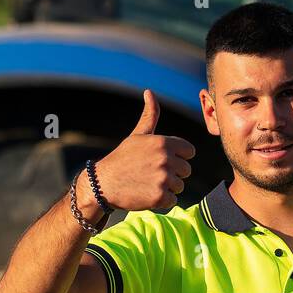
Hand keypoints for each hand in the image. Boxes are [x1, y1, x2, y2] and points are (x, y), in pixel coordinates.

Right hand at [92, 90, 195, 211]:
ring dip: (167, 187)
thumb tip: (149, 92)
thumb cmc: (122, 158)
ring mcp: (163, 178)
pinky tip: (147, 194)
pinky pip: (173, 200)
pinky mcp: (159, 196)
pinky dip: (162, 200)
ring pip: (180, 186)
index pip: (189, 151)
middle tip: (152, 174)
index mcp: (163, 142)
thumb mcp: (137, 135)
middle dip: (173, 173)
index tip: (162, 160)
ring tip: (148, 183)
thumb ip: (150, 115)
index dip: (178, 157)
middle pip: (186, 170)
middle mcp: (165, 159)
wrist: (103, 184)